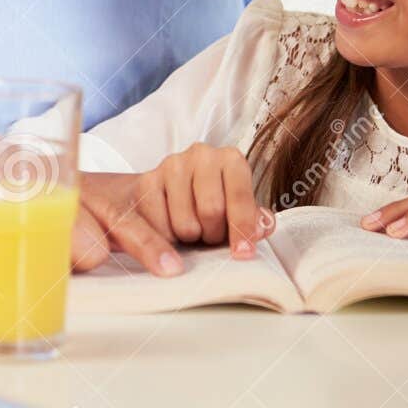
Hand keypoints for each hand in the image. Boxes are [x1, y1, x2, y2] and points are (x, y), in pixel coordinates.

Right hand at [72, 145, 274, 275]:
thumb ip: (254, 220)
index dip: (242, 229)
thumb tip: (262, 227)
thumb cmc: (208, 205)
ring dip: (189, 238)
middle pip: (211, 211)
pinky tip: (170, 228)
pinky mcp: (145, 181)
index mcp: (231, 160)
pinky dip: (166, 239)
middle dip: (212, 234)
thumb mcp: (236, 213)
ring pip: (184, 224)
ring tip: (190, 229)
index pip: (240, 197)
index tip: (243, 253)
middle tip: (209, 235)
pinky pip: (159, 229)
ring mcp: (172, 165)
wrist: (167, 195)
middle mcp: (202, 154)